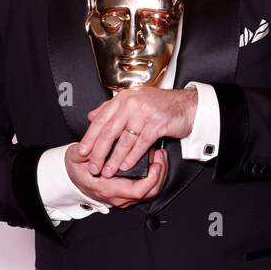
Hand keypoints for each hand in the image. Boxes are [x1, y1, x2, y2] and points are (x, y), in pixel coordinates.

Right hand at [66, 142, 168, 207]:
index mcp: (107, 188)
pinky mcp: (127, 194)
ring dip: (159, 175)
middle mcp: (117, 196)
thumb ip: (84, 151)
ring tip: (160, 157)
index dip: (152, 178)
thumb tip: (92, 146)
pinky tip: (155, 162)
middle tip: (161, 156)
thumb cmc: (76, 168)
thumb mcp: (76, 157)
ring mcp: (123, 197)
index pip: (138, 190)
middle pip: (150, 192)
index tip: (156, 162)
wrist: (71, 179)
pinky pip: (147, 189)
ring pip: (150, 192)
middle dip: (161, 174)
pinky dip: (155, 176)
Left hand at [78, 87, 196, 177]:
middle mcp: (131, 104)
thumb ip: (112, 108)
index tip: (82, 151)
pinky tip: (126, 166)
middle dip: (99, 152)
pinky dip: (132, 157)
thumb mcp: (134, 101)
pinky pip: (140, 144)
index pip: (100, 120)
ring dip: (114, 159)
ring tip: (107, 171)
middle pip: (109, 132)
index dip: (90, 137)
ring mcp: (144, 114)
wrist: (188, 106)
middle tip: (93, 166)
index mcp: (123, 99)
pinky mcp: (156, 124)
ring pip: (124, 141)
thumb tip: (92, 117)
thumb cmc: (163, 105)